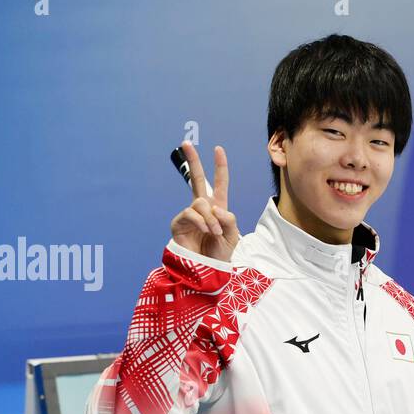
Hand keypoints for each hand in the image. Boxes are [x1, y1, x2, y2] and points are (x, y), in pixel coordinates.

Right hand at [169, 141, 240, 261]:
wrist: (207, 270)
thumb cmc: (220, 254)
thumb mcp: (233, 235)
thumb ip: (228, 217)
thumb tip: (213, 206)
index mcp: (218, 208)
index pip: (220, 184)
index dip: (220, 167)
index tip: (218, 149)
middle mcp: (203, 208)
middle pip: (197, 180)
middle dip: (193, 161)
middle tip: (186, 143)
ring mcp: (190, 214)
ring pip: (201, 202)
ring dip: (211, 218)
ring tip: (215, 233)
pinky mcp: (180, 223)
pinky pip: (191, 213)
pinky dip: (202, 222)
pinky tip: (205, 231)